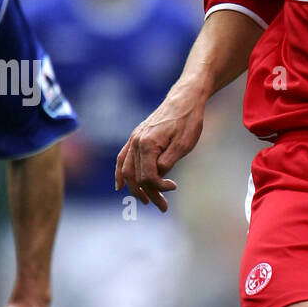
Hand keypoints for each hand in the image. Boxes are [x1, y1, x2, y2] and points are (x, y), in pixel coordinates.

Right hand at [115, 87, 204, 211]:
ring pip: (127, 170)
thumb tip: (157, 177)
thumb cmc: (187, 121)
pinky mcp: (136, 137)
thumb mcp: (183, 145)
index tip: (174, 186)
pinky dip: (120, 173)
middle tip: (163, 207)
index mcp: (147, 144)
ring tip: (146, 201)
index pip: (147, 176)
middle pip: (136, 176)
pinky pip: (122, 158)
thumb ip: (167, 163)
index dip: (159, 187)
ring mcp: (134, 139)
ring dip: (136, 188)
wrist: (185, 100)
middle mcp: (136, 141)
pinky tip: (120, 185)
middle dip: (149, 194)